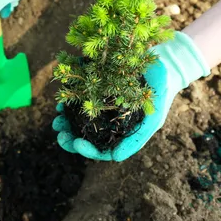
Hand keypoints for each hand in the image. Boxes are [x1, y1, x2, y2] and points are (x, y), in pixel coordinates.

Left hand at [52, 31, 210, 161]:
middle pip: (85, 135)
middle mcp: (109, 122)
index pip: (100, 149)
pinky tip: (62, 101)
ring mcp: (101, 105)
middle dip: (69, 136)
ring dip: (66, 120)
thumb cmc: (160, 94)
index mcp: (121, 133)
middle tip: (58, 132)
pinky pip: (79, 97)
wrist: (163, 64)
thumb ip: (135, 139)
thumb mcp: (152, 118)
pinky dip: (69, 100)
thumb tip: (115, 157)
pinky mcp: (97, 89)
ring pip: (78, 118)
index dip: (86, 149)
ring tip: (57, 119)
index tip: (75, 142)